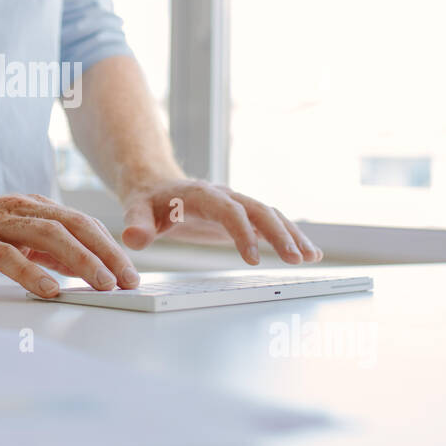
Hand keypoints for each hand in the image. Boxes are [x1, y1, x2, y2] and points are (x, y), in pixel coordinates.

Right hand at [0, 189, 140, 297]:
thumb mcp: (7, 233)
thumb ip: (40, 247)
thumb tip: (76, 266)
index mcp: (30, 208)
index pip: (80, 223)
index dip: (109, 246)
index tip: (130, 271)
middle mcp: (17, 210)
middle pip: (74, 225)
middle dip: (106, 253)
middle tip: (128, 280)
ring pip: (48, 236)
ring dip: (80, 260)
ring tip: (101, 284)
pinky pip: (6, 256)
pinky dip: (31, 272)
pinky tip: (49, 289)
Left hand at [120, 178, 321, 265]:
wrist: (155, 186)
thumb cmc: (147, 201)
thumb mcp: (136, 211)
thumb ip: (136, 224)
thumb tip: (134, 238)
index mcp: (200, 194)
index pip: (228, 210)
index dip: (242, 232)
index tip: (254, 259)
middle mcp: (224, 195)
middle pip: (258, 210)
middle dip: (279, 233)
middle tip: (296, 259)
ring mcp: (237, 204)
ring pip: (271, 215)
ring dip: (292, 235)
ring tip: (311, 258)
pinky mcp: (243, 216)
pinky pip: (271, 223)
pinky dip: (290, 236)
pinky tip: (309, 254)